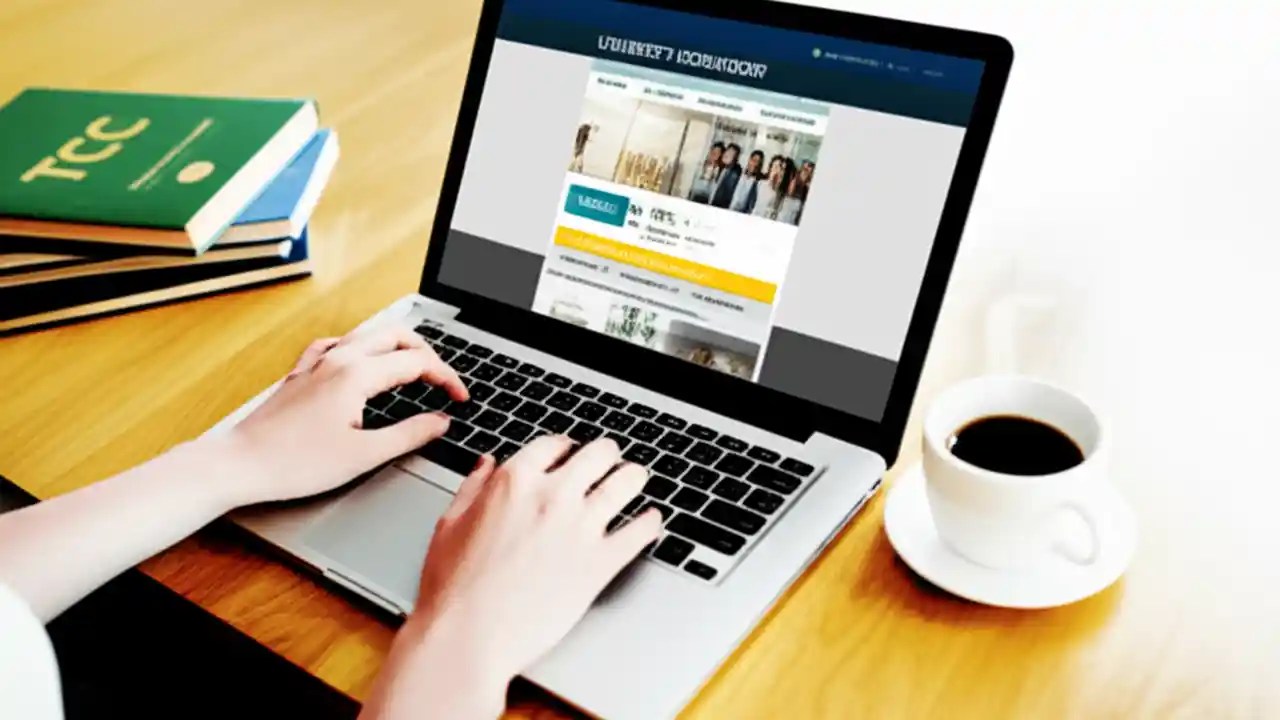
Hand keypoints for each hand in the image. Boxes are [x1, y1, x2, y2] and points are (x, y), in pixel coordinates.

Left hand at [220, 325, 467, 506]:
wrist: (241, 464)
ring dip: (397, 346)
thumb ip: (409, 434)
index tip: (460, 399)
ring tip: (414, 368)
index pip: (417, 363)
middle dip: (427, 353)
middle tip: (443, 380)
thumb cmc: (296, 463)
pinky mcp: (301, 374)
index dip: (446, 379)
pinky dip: (360, 349)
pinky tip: (360, 360)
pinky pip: (336, 346)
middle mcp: (338, 359)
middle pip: (396, 335)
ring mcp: (317, 363)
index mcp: (358, 375)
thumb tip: (439, 422)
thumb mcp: (364, 455)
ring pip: (367, 335)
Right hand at [368, 437, 661, 716]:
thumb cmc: (452, 588)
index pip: (553, 445)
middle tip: (608, 460)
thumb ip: (473, 487)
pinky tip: (651, 519)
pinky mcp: (600, 564)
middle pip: (598, 453)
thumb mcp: (450, 524)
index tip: (569, 454)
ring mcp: (580, 528)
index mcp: (514, 481)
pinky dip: (650, 522)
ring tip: (635, 478)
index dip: (565, 448)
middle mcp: (553, 496)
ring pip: (626, 482)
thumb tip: (487, 463)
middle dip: (605, 455)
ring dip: (633, 477)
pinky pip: (639, 532)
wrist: (469, 636)